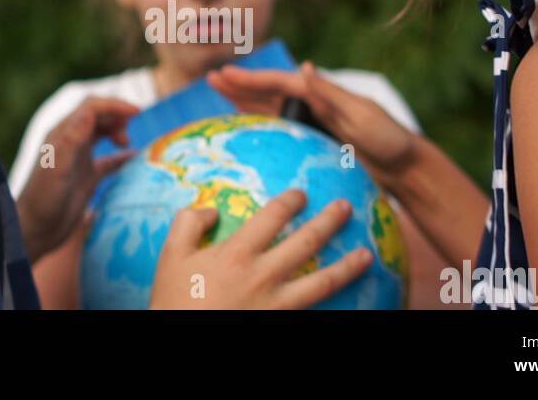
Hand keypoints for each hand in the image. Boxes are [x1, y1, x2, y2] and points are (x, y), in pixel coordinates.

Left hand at [17, 96, 137, 262]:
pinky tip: (135, 158)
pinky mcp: (86, 177)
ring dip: (118, 131)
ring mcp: (79, 159)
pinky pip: (108, 160)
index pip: (91, 107)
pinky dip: (122, 156)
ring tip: (125, 143)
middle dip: (118, 116)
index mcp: (63, 134)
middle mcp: (71, 142)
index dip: (114, 104)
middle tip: (129, 132)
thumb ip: (72, 140)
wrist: (36, 230)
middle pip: (99, 116)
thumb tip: (89, 112)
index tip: (137, 112)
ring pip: (103, 133)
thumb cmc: (43, 200)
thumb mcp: (58, 168)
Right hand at [149, 189, 372, 308]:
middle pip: (307, 242)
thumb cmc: (173, 302)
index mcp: (237, 253)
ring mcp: (276, 304)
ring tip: (367, 255)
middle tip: (345, 207)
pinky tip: (348, 300)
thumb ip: (188, 224)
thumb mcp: (170, 256)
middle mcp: (263, 276)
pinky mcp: (281, 323)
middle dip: (330, 221)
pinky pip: (313, 312)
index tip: (301, 194)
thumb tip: (211, 209)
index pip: (273, 216)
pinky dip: (333, 304)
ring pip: (323, 282)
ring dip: (348, 267)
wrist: (180, 343)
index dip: (291, 201)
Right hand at [208, 62, 416, 182]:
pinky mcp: (314, 139)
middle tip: (212, 78)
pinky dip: (260, 122)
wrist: (405, 166)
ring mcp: (313, 121)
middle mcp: (314, 103)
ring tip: (219, 93)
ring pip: (271, 108)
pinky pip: (280, 127)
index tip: (225, 74)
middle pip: (269, 92)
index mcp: (323, 92)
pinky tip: (245, 122)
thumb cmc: (388, 138)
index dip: (251, 79)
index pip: (279, 83)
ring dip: (246, 101)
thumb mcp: (360, 114)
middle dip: (241, 85)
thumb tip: (303, 66)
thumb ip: (329, 93)